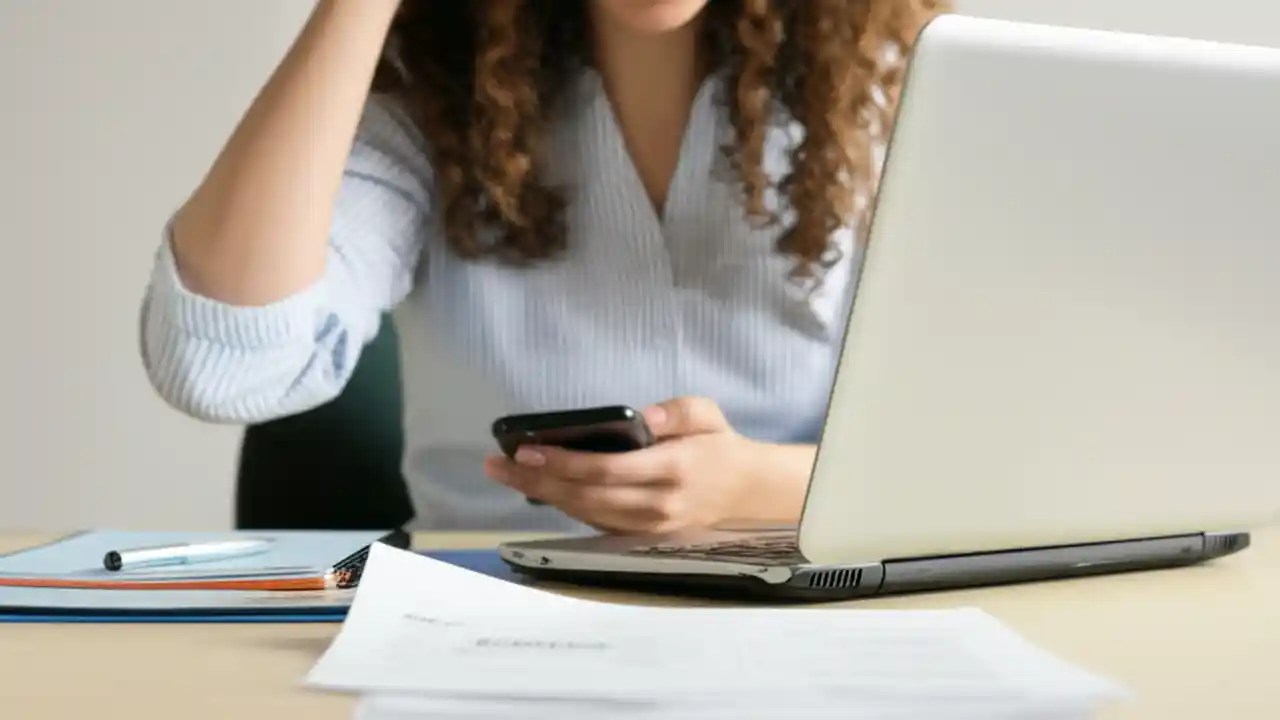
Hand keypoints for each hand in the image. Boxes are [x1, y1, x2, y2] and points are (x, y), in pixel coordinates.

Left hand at [483, 397, 814, 533]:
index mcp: (672, 468)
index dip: (563, 462)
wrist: (747, 492)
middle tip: (497, 465)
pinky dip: (564, 505)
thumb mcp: (706, 414)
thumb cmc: (719, 446)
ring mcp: (648, 526)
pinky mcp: (642, 537)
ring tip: (507, 475)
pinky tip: (538, 487)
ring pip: (585, 514)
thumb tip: (639, 419)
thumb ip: (676, 412)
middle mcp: (656, 504)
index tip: (527, 449)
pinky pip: (595, 522)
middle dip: (537, 481)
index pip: (607, 470)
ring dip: (542, 495)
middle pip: (585, 497)